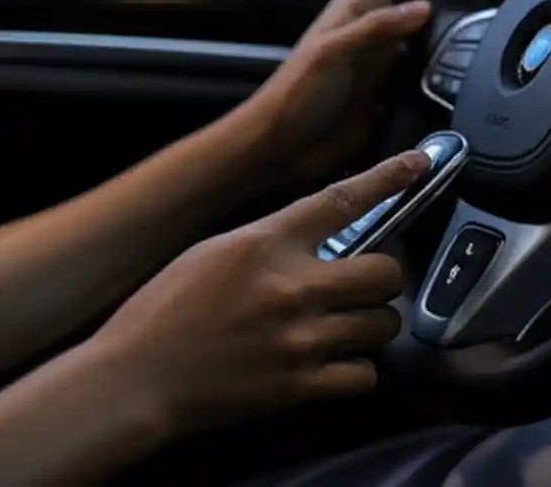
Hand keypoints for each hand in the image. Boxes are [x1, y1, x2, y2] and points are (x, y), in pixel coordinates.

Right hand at [90, 150, 430, 437]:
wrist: (132, 379)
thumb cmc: (164, 312)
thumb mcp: (215, 251)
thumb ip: (272, 241)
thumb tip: (319, 235)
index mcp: (267, 244)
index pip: (343, 199)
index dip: (388, 178)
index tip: (418, 164)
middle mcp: (292, 287)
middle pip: (386, 271)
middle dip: (385, 276)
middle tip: (366, 283)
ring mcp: (301, 338)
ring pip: (384, 323)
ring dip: (372, 324)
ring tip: (344, 326)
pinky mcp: (301, 385)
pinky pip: (366, 374)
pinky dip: (358, 370)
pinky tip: (336, 363)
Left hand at [235, 0, 459, 179]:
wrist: (283, 145)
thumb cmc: (297, 92)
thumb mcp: (333, 51)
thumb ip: (377, 27)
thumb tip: (426, 7)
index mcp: (360, 7)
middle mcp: (380, 29)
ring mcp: (389, 61)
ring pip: (434, 37)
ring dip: (461, 32)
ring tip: (501, 26)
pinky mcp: (395, 93)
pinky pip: (431, 76)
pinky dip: (453, 72)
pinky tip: (478, 74)